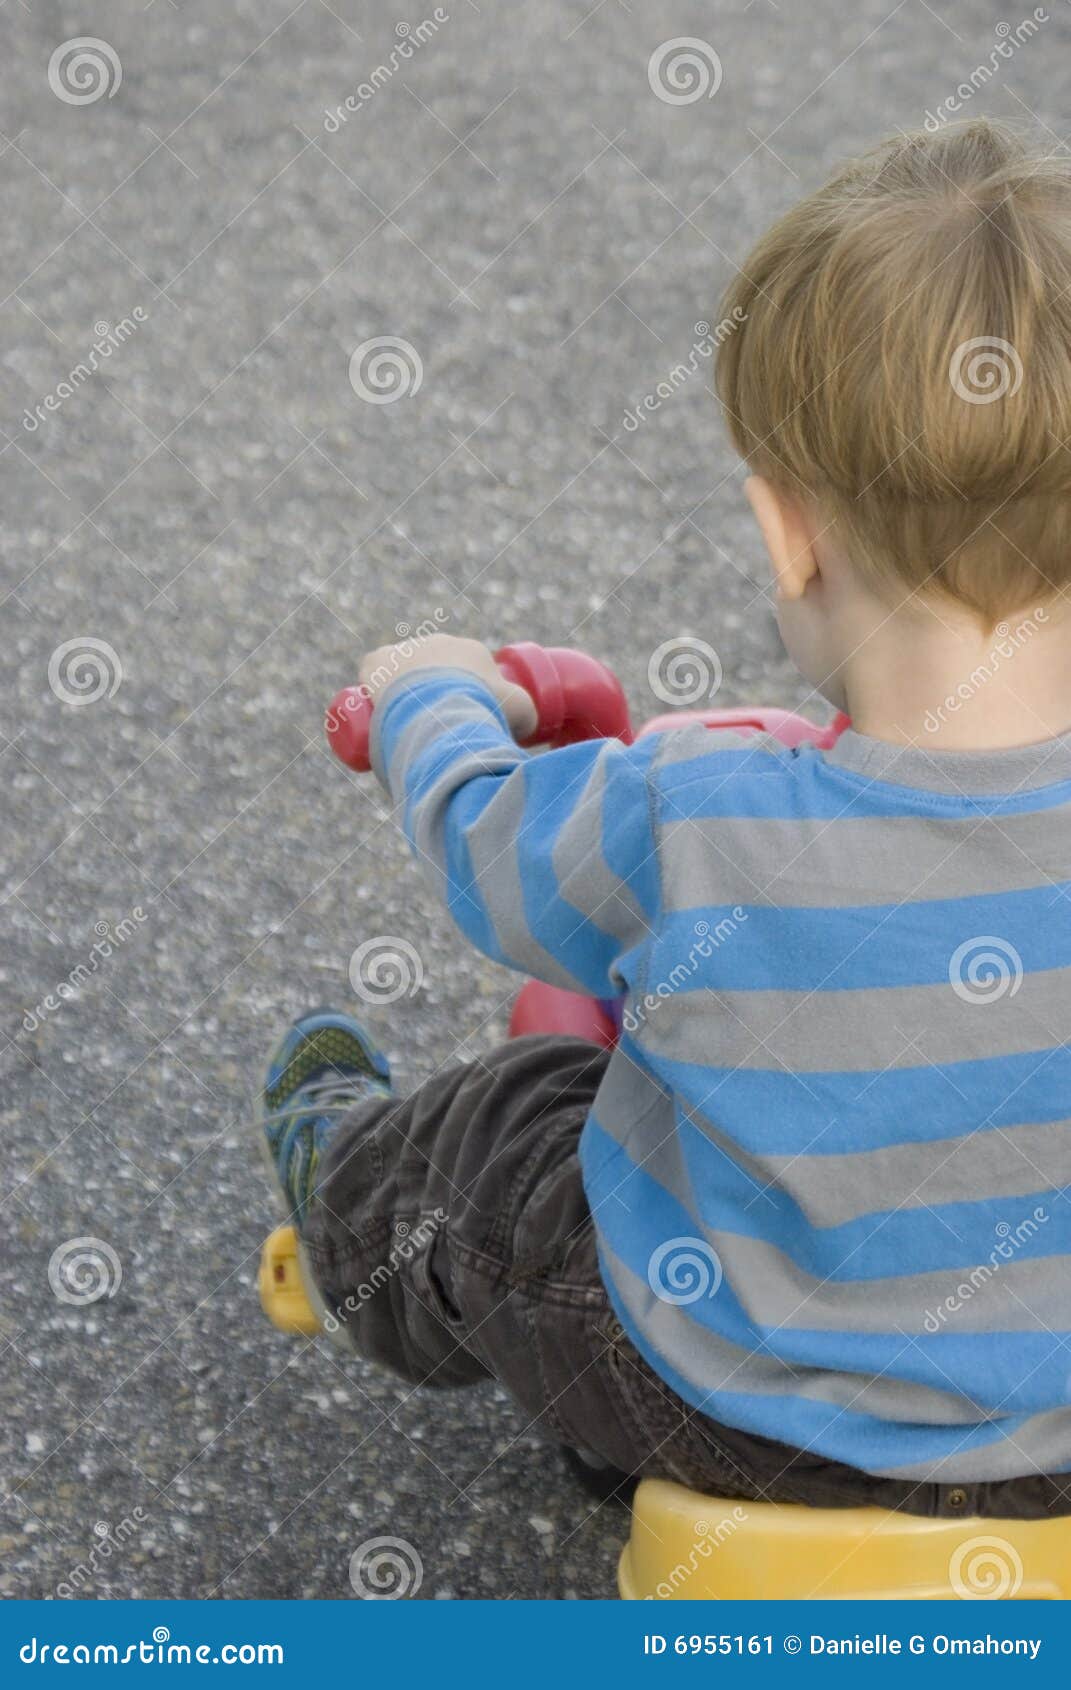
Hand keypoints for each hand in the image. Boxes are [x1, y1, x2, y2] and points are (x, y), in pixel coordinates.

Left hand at [358, 634, 537, 739]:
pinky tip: (374, 711)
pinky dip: (372, 690)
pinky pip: (371, 673)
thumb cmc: (483, 712)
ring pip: (402, 671)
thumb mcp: (520, 715)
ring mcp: (405, 649)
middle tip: (430, 727)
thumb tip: (525, 724)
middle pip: (431, 671)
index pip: (465, 673)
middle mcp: (437, 642)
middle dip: (431, 694)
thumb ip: (526, 715)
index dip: (462, 698)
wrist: (443, 711)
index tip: (458, 722)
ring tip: (401, 724)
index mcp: (471, 649)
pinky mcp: (377, 661)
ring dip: (401, 691)